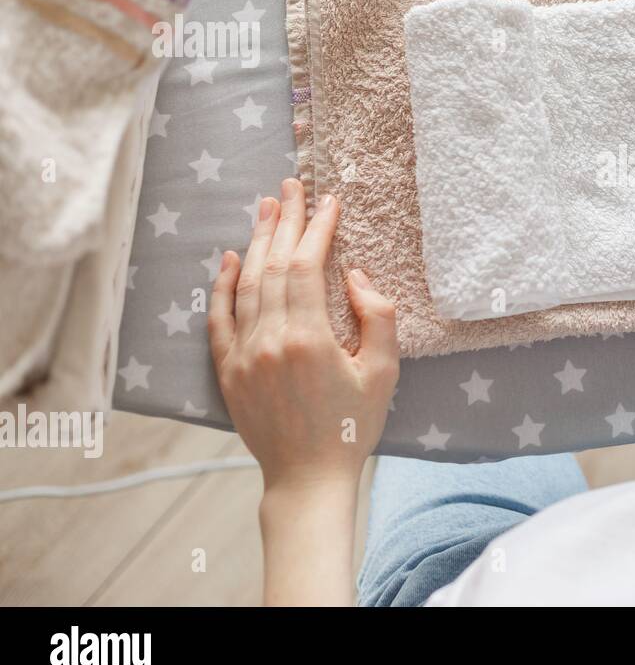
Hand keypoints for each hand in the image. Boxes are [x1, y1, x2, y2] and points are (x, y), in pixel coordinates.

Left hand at [208, 177, 399, 492]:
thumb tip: (356, 277)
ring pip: (244, 284)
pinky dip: (222, 284)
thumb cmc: (353, 427)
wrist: (308, 478)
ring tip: (266, 207)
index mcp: (309, 338)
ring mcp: (243, 355)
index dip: (317, 228)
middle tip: (292, 186)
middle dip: (284, 221)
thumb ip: (379, 319)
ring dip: (255, 241)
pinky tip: (229, 257)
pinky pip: (219, 318)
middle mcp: (269, 340)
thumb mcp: (385, 373)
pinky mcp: (228, 371)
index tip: (328, 202)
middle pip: (273, 265)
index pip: (307, 266)